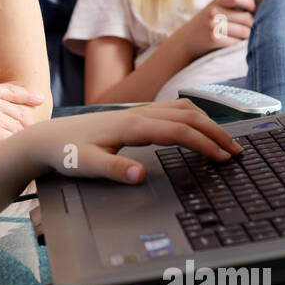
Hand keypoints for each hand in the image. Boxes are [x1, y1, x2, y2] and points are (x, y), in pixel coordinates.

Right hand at [0, 82, 45, 148]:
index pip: (11, 92)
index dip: (27, 95)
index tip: (39, 98)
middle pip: (20, 112)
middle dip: (31, 121)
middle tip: (40, 128)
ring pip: (19, 127)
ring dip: (26, 136)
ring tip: (33, 143)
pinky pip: (11, 140)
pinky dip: (17, 146)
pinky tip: (21, 152)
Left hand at [24, 99, 240, 183]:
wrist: (47, 138)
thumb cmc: (66, 152)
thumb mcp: (87, 165)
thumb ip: (115, 170)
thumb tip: (140, 175)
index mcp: (132, 125)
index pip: (180, 131)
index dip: (206, 144)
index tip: (224, 159)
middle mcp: (138, 113)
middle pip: (188, 115)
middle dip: (216, 132)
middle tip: (237, 151)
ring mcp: (137, 111)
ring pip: (182, 108)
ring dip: (207, 122)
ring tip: (225, 141)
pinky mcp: (134, 114)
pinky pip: (172, 109)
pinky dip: (193, 116)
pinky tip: (198, 128)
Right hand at [174, 0, 255, 60]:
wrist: (186, 40)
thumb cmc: (206, 23)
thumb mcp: (215, 8)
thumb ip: (232, 4)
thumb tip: (261, 5)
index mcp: (217, 1)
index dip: (250, 3)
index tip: (254, 9)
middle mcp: (214, 12)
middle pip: (247, 17)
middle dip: (252, 24)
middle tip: (251, 27)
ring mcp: (213, 26)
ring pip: (245, 31)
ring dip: (248, 35)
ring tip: (243, 35)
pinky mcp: (214, 39)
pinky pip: (237, 42)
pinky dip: (238, 43)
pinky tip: (232, 42)